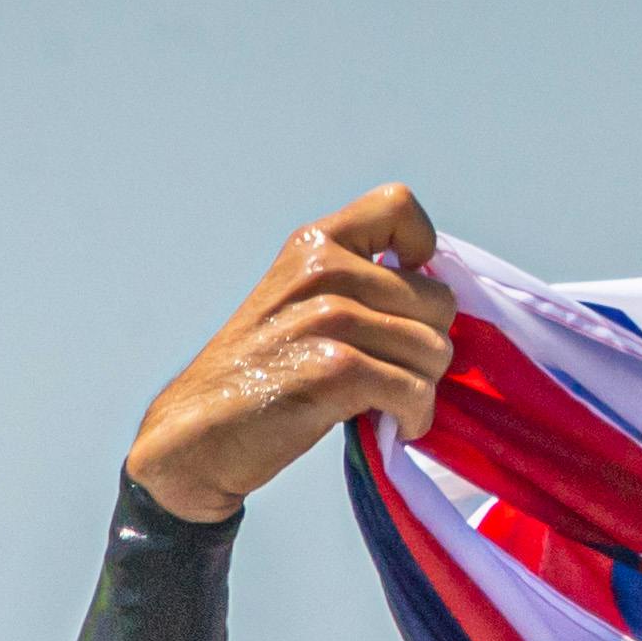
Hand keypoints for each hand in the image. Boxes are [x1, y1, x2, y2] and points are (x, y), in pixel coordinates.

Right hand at [125, 184, 454, 524]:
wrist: (199, 434)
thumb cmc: (261, 375)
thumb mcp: (298, 303)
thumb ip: (357, 286)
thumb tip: (441, 298)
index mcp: (313, 245)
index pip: (398, 206)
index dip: (424, 252)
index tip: (408, 295)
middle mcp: (321, 270)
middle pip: (437, 300)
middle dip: (427, 346)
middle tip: (394, 372)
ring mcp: (329, 318)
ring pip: (434, 351)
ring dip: (422, 388)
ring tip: (388, 403)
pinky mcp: (336, 370)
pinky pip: (416, 392)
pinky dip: (414, 418)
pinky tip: (392, 425)